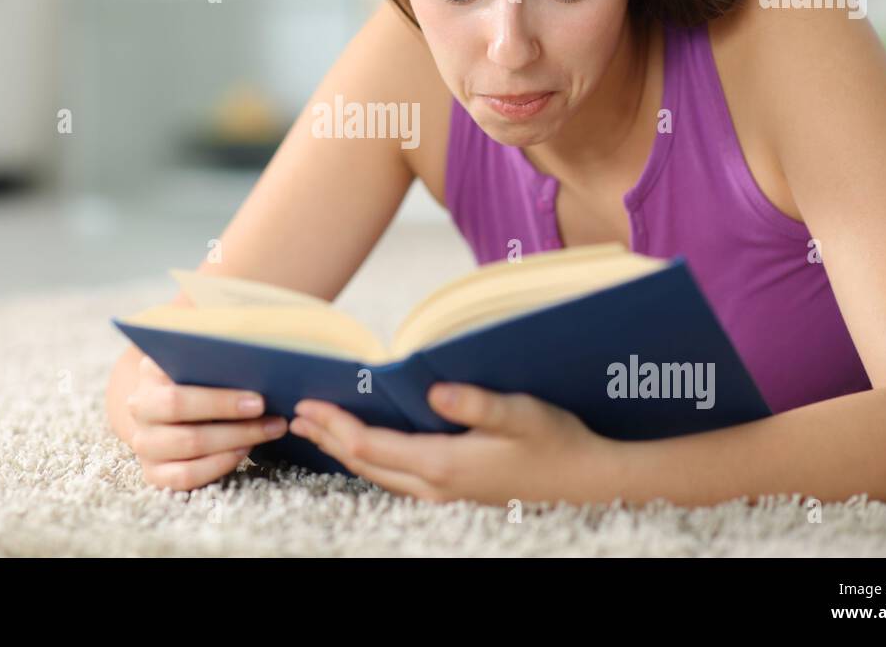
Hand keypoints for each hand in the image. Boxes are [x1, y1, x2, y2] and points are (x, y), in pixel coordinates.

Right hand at [125, 355, 286, 489]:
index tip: (259, 400)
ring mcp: (144, 443)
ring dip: (234, 441)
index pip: (180, 386)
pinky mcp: (154, 472)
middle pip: (183, 415)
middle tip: (272, 419)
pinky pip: (185, 476)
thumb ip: (219, 360)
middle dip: (233, 419)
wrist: (167, 408)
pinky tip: (243, 452)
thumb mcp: (201, 363)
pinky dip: (218, 466)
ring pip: (189, 446)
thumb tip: (257, 367)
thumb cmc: (197, 379)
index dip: (220, 399)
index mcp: (151, 374)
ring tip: (266, 432)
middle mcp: (140, 408)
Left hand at [289, 382, 617, 505]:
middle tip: (297, 415)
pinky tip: (367, 448)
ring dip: (345, 450)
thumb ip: (477, 403)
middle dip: (329, 438)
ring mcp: (444, 494)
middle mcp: (436, 486)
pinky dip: (370, 460)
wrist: (587, 481)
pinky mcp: (455, 492)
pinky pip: (398, 478)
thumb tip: (435, 391)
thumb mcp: (521, 414)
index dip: (337, 426)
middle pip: (366, 464)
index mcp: (444, 465)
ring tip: (318, 431)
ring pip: (379, 475)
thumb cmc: (556, 442)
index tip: (309, 404)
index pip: (372, 447)